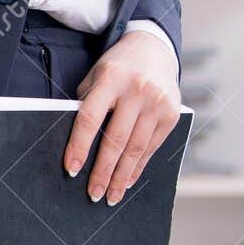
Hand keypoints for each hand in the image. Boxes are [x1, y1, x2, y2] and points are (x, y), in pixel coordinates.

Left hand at [63, 31, 182, 203]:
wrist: (155, 48)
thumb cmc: (119, 66)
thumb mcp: (97, 75)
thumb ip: (88, 103)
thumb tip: (76, 145)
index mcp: (112, 78)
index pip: (91, 117)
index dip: (79, 146)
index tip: (72, 169)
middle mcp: (137, 90)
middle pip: (116, 139)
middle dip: (103, 171)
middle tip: (93, 194)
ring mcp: (157, 102)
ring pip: (136, 147)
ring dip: (122, 176)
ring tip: (111, 196)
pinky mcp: (172, 113)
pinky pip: (152, 146)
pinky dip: (139, 166)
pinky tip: (128, 180)